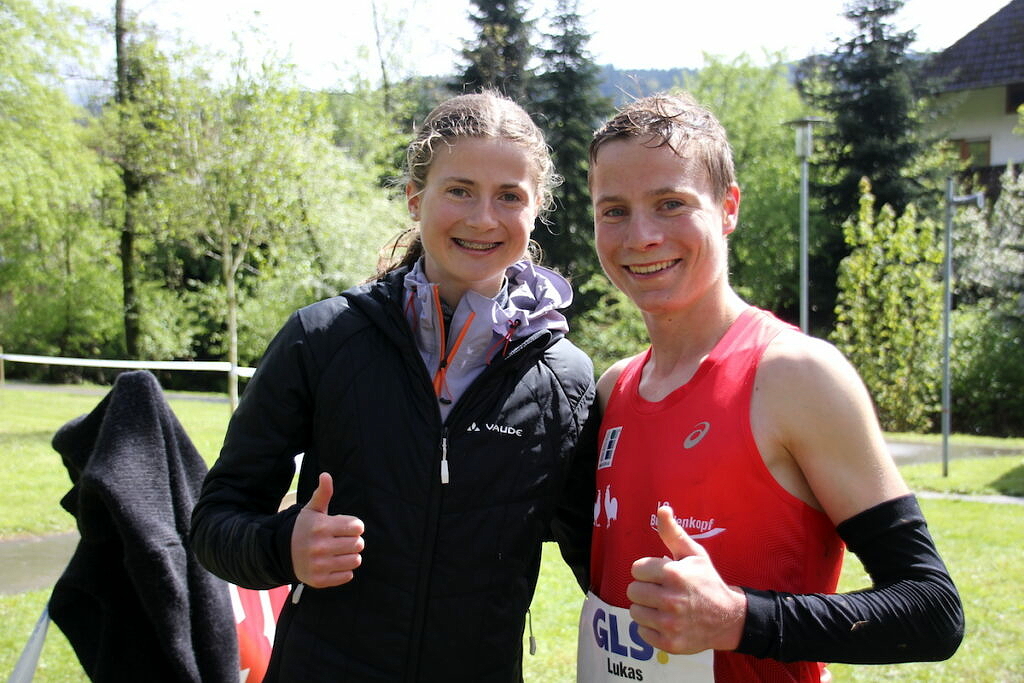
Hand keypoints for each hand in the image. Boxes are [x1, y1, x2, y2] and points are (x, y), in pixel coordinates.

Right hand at [290, 472, 364, 587]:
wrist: (282, 553)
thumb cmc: (304, 528)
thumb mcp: (312, 510)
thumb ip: (323, 493)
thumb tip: (326, 475)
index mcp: (321, 527)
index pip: (357, 526)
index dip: (355, 525)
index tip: (347, 526)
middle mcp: (320, 547)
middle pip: (358, 544)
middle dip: (355, 540)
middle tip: (344, 540)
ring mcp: (319, 565)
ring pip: (355, 560)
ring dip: (351, 555)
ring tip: (340, 551)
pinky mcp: (320, 580)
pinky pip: (347, 576)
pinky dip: (344, 570)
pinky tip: (334, 563)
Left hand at [627, 506, 746, 654]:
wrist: (728, 618)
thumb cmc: (707, 582)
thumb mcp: (694, 554)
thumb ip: (673, 533)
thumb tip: (662, 509)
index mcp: (674, 574)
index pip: (636, 570)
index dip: (647, 571)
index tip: (660, 575)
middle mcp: (671, 600)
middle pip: (632, 591)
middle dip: (644, 589)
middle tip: (660, 591)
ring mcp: (670, 624)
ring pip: (635, 612)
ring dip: (646, 608)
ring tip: (663, 606)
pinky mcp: (670, 643)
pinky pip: (641, 632)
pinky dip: (651, 628)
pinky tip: (666, 621)